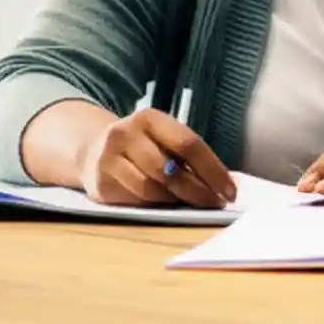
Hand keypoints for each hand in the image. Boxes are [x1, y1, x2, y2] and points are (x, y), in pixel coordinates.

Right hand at [76, 108, 235, 207]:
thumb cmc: (143, 147)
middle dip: (199, 190)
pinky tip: (168, 205)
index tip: (230, 190)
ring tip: (193, 204)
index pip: (189, 143)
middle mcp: (126, 133)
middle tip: (216, 203)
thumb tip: (227, 183)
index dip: (213, 169)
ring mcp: (109, 158)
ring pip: (152, 188)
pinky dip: (157, 205)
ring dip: (178, 201)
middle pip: (170, 169)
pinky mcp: (101, 183)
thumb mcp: (164, 140)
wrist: (92, 151)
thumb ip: (189, 157)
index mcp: (150, 118)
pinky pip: (136, 200)